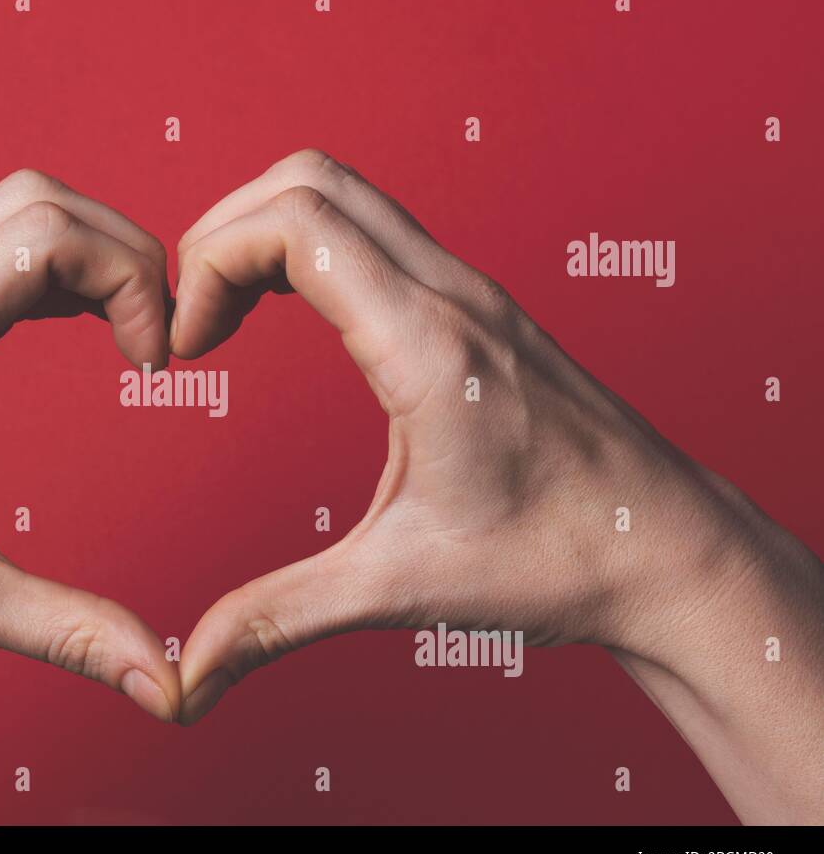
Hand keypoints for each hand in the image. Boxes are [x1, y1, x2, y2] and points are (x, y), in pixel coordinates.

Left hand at [0, 170, 182, 821]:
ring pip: (1, 214)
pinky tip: (71, 328)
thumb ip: (67, 631)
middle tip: (157, 334)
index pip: (42, 234)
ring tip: (125, 333)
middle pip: (31, 198)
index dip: (129, 277)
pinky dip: (43, 271)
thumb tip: (167, 684)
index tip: (153, 364)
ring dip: (82, 254)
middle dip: (121, 249)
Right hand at [170, 150, 823, 822]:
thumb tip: (188, 674)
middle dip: (223, 232)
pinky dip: (310, 248)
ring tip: (227, 317)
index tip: (186, 349)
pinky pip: (376, 231)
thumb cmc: (556, 560)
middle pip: (310, 179)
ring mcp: (471, 292)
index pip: (297, 223)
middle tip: (194, 320)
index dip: (210, 263)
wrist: (668, 550)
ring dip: (266, 233)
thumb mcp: (397, 588)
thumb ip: (277, 620)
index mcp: (427, 347)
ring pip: (345, 193)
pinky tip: (291, 317)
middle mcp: (452, 296)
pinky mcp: (477, 307)